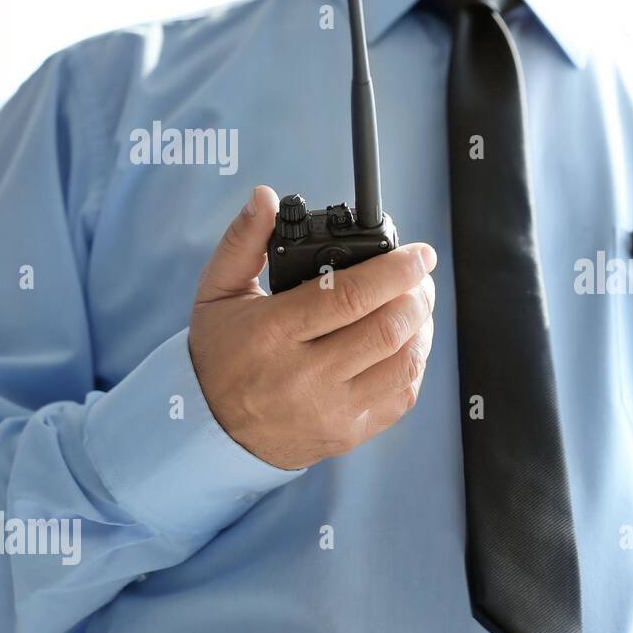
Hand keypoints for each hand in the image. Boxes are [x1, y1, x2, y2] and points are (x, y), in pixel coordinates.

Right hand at [189, 185, 435, 470]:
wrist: (209, 429)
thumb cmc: (219, 354)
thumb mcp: (217, 292)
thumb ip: (244, 241)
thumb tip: (266, 198)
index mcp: (273, 333)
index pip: (350, 296)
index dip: (396, 271)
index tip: (420, 254)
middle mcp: (305, 376)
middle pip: (387, 330)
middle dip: (418, 296)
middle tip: (421, 277)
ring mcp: (330, 410)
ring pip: (404, 365)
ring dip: (423, 328)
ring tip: (416, 306)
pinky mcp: (348, 434)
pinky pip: (401, 397)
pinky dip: (415, 364)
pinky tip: (408, 343)